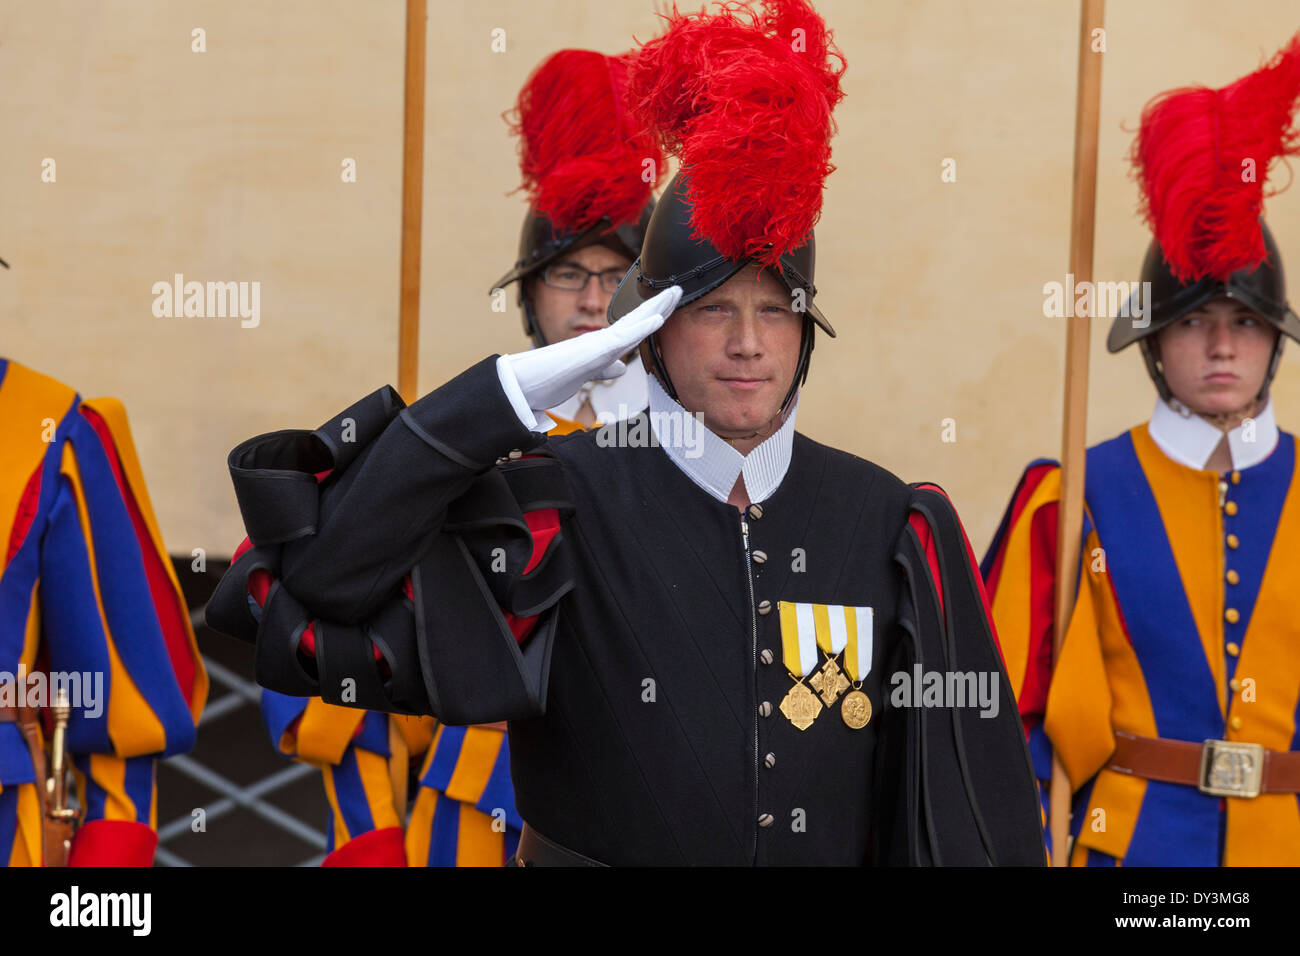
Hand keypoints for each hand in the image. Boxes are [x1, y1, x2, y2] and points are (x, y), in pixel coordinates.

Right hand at [503, 286, 681, 413]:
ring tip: (675, 294)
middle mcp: (601, 340)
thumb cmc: (550, 379)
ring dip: (655, 308)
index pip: (633, 330)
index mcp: (601, 347)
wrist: (524, 385)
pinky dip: (641, 327)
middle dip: (659, 305)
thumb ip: (604, 369)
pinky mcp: (593, 352)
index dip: (652, 317)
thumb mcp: (586, 374)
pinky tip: (657, 319)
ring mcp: (597, 344)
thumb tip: (622, 368)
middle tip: (679, 290)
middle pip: (637, 320)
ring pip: (633, 323)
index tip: (668, 306)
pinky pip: (622, 338)